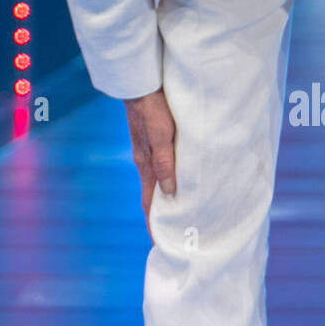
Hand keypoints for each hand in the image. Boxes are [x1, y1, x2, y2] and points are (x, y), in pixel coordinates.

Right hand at [124, 88, 175, 237]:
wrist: (141, 81)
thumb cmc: (153, 107)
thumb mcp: (161, 136)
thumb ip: (166, 163)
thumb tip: (170, 194)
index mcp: (146, 164)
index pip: (150, 203)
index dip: (154, 224)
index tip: (161, 243)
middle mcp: (146, 160)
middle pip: (154, 195)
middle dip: (162, 215)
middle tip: (176, 232)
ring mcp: (149, 150)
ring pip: (160, 180)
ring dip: (168, 197)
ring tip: (183, 210)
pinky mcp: (154, 139)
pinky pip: (162, 165)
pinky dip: (170, 178)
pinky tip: (179, 178)